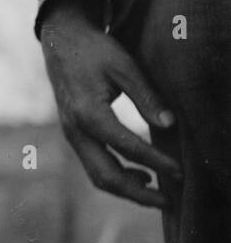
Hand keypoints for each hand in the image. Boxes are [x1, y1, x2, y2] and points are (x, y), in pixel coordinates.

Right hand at [40, 0, 180, 208]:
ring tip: (160, 193)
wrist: (60, 42)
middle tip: (171, 200)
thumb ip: (146, 97)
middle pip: (105, 175)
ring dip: (128, 189)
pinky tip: (141, 175)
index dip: (156, 162)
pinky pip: (94, 165)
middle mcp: (75, 130)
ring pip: (97, 175)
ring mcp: (71, 135)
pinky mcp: (74, 135)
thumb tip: (170, 125)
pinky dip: (117, 176)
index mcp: (87, 112)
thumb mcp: (124, 67)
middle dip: (138, 193)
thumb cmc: (95, 51)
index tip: (182, 171)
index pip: (127, 146)